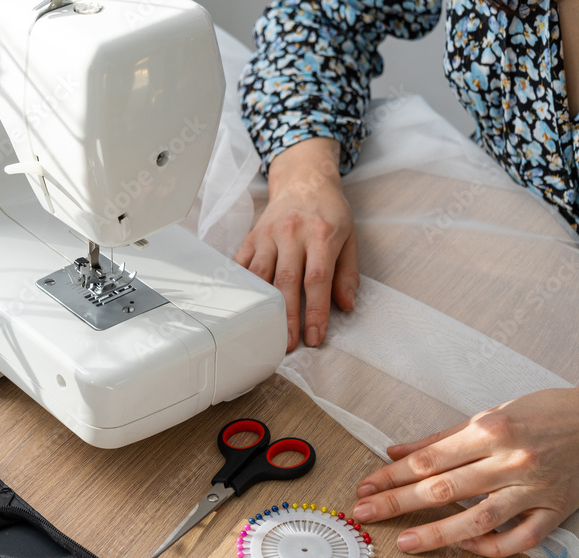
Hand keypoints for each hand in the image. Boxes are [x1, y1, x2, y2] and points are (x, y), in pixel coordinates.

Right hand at [235, 138, 358, 351]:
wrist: (304, 179)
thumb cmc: (329, 211)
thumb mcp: (350, 237)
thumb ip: (348, 273)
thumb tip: (346, 305)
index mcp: (321, 234)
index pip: (317, 279)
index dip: (315, 311)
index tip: (314, 337)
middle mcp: (292, 233)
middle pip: (286, 281)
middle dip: (286, 317)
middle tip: (287, 345)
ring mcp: (268, 235)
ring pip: (260, 275)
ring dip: (262, 307)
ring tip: (264, 332)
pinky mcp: (252, 236)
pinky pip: (241, 264)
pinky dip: (241, 287)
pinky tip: (242, 307)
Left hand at [352, 388, 578, 556]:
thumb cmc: (545, 413)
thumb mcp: (489, 414)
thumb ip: (441, 438)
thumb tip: (396, 452)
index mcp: (490, 431)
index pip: (428, 460)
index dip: (392, 476)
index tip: (366, 487)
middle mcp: (510, 460)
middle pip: (444, 488)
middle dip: (398, 503)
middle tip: (365, 513)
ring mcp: (535, 489)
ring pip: (478, 519)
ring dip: (437, 533)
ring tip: (406, 542)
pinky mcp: (556, 510)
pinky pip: (521, 538)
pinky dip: (491, 545)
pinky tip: (465, 545)